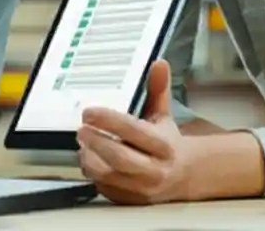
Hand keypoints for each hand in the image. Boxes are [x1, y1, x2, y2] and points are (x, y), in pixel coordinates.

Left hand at [77, 60, 195, 204]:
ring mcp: (142, 189)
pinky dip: (93, 173)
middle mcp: (155, 170)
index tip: (89, 112)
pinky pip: (104, 188)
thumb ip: (158, 90)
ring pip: (108, 175)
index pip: (134, 132)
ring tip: (83, 143)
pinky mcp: (130, 200)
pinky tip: (89, 159)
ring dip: (90, 158)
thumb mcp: (163, 115)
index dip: (109, 121)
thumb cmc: (167, 142)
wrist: (183, 176)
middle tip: (81, 129)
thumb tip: (158, 63)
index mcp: (165, 146)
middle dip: (96, 142)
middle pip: (120, 157)